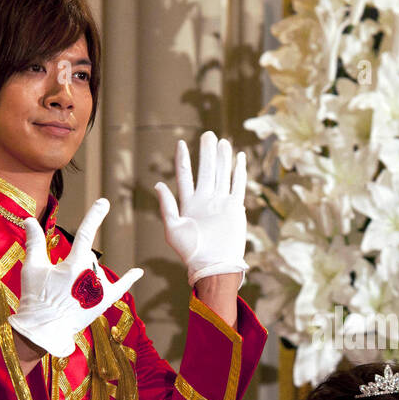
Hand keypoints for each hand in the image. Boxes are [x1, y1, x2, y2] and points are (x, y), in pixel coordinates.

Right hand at [8, 198, 143, 357]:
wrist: (44, 330)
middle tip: (57, 283)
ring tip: (68, 293)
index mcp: (75, 264)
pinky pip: (120, 287)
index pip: (86, 233)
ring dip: (84, 274)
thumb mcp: (33, 268)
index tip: (104, 202)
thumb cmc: (35, 298)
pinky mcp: (104, 303)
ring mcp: (101, 289)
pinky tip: (139, 271)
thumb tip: (29, 219)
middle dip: (73, 263)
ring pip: (96, 269)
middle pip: (86, 256)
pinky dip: (129, 279)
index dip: (95, 216)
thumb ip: (35, 242)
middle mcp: (93, 275)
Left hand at [155, 131, 249, 286]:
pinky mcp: (235, 208)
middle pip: (206, 170)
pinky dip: (238, 171)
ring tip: (222, 141)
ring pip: (222, 175)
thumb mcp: (172, 228)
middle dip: (206, 153)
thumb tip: (159, 184)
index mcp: (188, 203)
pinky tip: (239, 158)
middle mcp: (205, 200)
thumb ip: (167, 205)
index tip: (181, 143)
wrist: (213, 264)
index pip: (185, 176)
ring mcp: (221, 203)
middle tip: (208, 135)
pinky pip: (237, 185)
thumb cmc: (190, 251)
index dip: (183, 160)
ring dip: (222, 158)